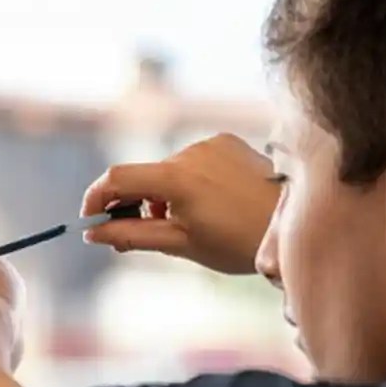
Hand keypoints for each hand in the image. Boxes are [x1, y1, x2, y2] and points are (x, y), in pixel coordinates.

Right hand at [81, 133, 279, 273]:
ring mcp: (210, 144)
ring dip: (163, 195)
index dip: (96, 199)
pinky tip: (208, 203)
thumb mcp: (178, 244)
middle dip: (134, 204)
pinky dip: (187, 182)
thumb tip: (93, 234)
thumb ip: (129, 235)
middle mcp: (190, 152)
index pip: (116, 178)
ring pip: (166, 170)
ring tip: (186, 222)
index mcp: (176, 178)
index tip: (91, 221)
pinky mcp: (226, 142)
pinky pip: (192, 161)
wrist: (294, 225)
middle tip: (140, 233)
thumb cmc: (237, 242)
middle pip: (142, 176)